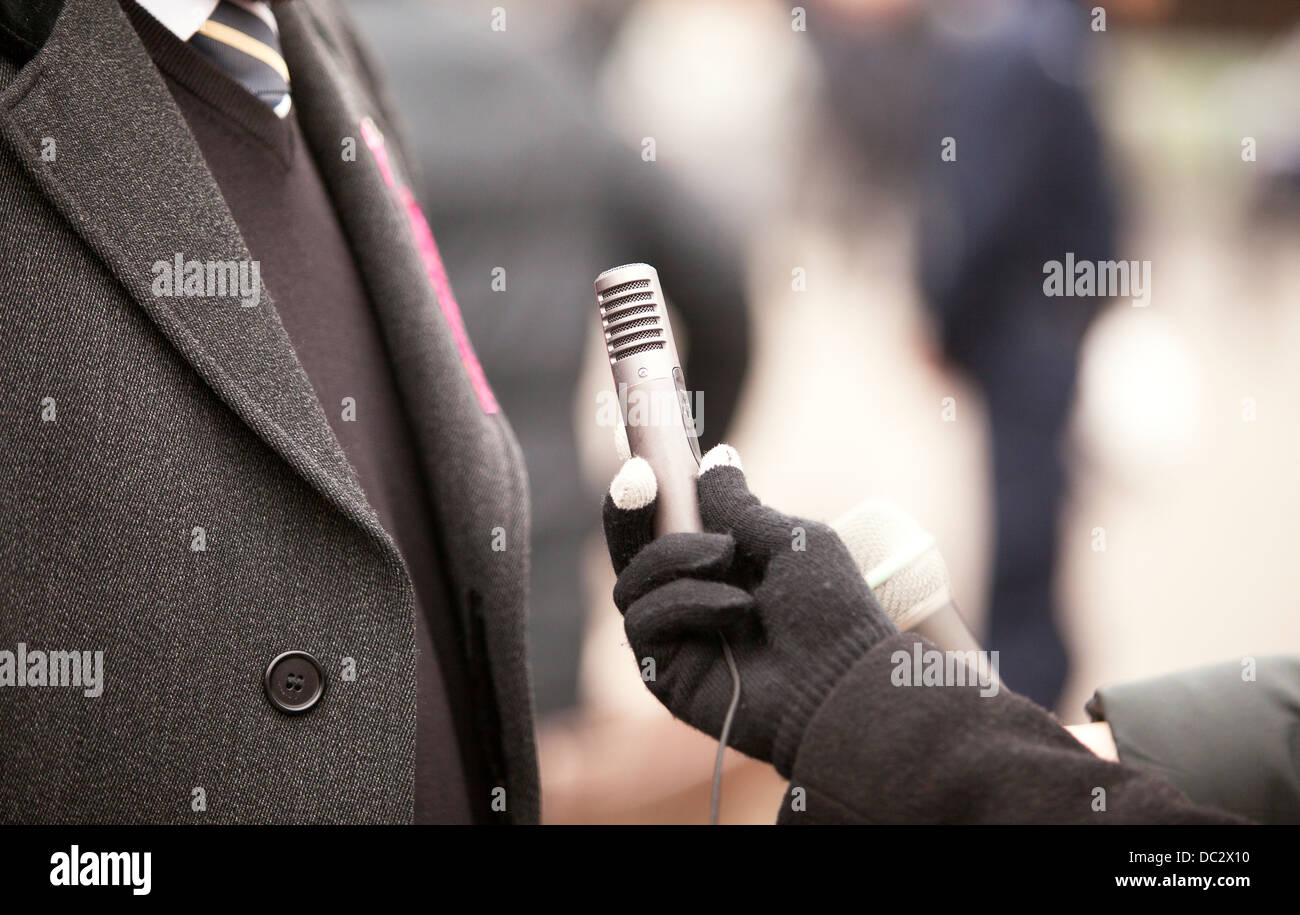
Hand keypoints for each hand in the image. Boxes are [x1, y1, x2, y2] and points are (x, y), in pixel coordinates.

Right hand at [601, 444, 895, 775]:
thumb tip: (716, 458)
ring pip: (630, 580)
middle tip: (642, 479)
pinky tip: (733, 609)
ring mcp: (673, 637)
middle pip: (629, 551)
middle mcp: (688, 599)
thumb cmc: (830, 611)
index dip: (647, 493)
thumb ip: (739, 505)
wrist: (843, 680)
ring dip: (677, 557)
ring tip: (729, 563)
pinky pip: (643, 618)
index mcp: (717, 566)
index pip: (664, 525)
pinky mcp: (663, 673)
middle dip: (628, 511)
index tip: (646, 460)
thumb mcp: (787, 540)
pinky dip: (686, 602)